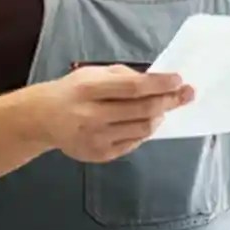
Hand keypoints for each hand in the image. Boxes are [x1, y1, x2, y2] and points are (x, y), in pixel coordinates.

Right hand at [35, 65, 193, 162]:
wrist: (44, 118)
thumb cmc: (74, 91)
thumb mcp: (93, 74)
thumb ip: (123, 75)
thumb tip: (157, 82)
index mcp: (89, 89)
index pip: (134, 87)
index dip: (160, 84)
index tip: (179, 80)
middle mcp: (92, 115)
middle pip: (143, 110)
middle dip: (169, 101)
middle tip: (185, 94)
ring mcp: (96, 138)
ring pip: (143, 129)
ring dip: (159, 117)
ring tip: (162, 108)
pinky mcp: (100, 155)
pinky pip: (134, 143)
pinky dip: (144, 131)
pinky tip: (143, 122)